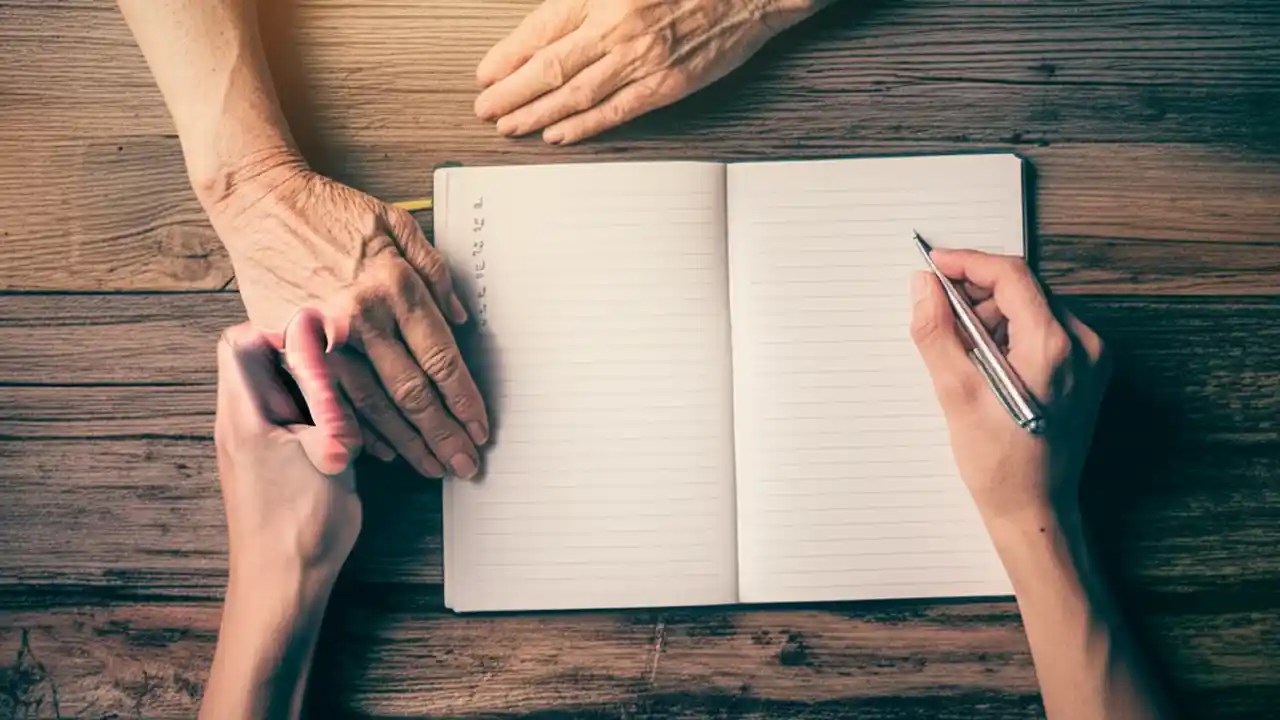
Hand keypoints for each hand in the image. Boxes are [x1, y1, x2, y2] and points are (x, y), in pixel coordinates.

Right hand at [203, 151, 488, 479]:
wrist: (260, 202)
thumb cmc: (331, 210)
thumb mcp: (395, 223)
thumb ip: (434, 272)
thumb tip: (461, 319)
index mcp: (395, 285)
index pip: (441, 358)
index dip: (464, 399)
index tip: (480, 426)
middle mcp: (362, 315)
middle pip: (412, 391)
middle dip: (444, 434)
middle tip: (466, 464)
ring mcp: (323, 336)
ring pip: (373, 405)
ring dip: (406, 442)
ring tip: (433, 467)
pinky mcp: (291, 347)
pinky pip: (330, 399)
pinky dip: (358, 429)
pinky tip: (383, 452)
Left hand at [214, 309, 363, 579]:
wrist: (285, 583)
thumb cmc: (301, 523)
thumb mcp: (327, 449)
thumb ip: (327, 397)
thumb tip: (330, 354)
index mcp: (243, 413)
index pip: (240, 342)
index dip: (280, 331)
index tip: (322, 345)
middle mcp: (239, 422)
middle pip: (261, 362)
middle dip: (305, 359)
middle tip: (343, 374)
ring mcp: (252, 442)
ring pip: (279, 391)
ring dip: (315, 392)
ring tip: (349, 408)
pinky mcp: (270, 460)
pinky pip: (288, 419)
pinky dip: (317, 417)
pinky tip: (347, 437)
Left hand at [475, 0, 823, 143]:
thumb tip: (545, 28)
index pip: (541, 27)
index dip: (508, 55)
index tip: (486, 73)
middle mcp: (618, 25)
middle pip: (549, 66)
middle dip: (510, 92)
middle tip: (485, 108)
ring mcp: (642, 58)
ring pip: (575, 93)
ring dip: (536, 112)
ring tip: (510, 125)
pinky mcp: (668, 83)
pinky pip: (616, 111)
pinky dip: (582, 125)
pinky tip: (557, 134)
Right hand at [909, 250, 1108, 527]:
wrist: (1036, 508)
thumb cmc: (1000, 464)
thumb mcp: (956, 393)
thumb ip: (936, 332)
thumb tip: (924, 289)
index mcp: (1054, 346)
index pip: (1011, 276)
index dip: (968, 263)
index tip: (936, 266)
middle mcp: (1083, 345)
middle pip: (1024, 289)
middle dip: (977, 292)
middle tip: (940, 311)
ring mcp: (1091, 358)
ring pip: (1034, 308)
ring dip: (993, 313)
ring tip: (962, 347)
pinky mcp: (1088, 371)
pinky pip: (1046, 330)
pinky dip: (1012, 332)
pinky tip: (987, 359)